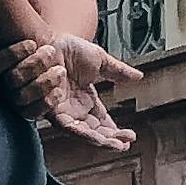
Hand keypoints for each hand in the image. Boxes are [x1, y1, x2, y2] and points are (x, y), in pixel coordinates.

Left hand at [0, 32, 141, 155]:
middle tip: (122, 145)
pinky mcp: (46, 107)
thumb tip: (139, 77)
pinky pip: (61, 122)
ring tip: (110, 139)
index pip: (102, 124)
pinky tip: (90, 129)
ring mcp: (59, 110)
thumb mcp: (99, 60)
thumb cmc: (67, 48)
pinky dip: (75, 128)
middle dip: (108, 141)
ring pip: (76, 132)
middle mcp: (72, 110)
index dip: (116, 133)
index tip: (130, 138)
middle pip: (91, 133)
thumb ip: (118, 71)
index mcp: (86, 102)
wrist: (47, 39)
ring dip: (94, 135)